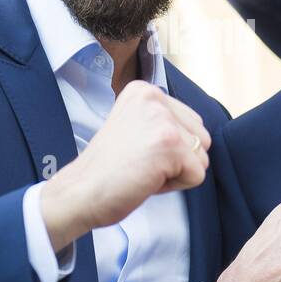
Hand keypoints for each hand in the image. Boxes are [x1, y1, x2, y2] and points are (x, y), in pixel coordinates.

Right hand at [40, 79, 209, 251]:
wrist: (80, 191)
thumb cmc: (106, 169)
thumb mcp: (134, 127)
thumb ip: (162, 122)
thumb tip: (197, 136)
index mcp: (145, 90)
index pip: (190, 122)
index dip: (169, 148)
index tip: (136, 152)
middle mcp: (155, 97)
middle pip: (201, 137)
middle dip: (178, 159)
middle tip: (140, 163)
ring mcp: (163, 120)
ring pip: (201, 156)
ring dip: (176, 172)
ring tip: (143, 169)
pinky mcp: (170, 144)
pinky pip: (197, 175)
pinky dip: (175, 186)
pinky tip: (146, 179)